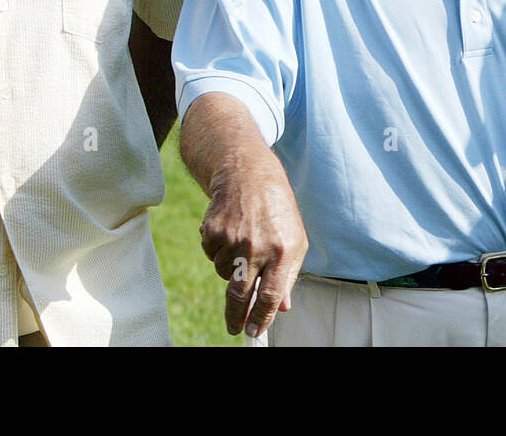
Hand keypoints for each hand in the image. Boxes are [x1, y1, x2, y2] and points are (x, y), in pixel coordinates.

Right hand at [199, 156, 308, 337]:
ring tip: (242, 244)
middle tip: (234, 328)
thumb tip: (283, 307)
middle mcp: (257, 246)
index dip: (262, 317)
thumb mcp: (295, 239)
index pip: (271, 295)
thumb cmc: (277, 210)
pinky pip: (211, 256)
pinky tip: (230, 231)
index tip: (254, 331)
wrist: (248, 174)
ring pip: (224, 274)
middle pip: (241, 294)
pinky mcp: (213, 231)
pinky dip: (217, 251)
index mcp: (283, 250)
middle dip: (236, 317)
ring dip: (230, 269)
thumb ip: (289, 275)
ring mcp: (233, 239)